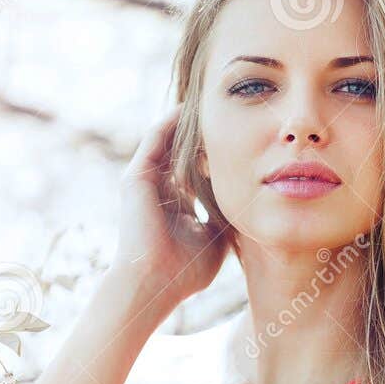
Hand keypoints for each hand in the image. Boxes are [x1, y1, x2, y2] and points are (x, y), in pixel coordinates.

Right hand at [110, 109, 229, 324]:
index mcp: (177, 205)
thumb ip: (226, 216)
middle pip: (182, 151)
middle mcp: (159, 190)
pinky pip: (155, 139)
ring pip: (168, 140)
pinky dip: (170, 123)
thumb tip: (249, 200)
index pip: (197, 170)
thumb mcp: (216, 238)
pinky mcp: (135, 177)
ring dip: (186, 122)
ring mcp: (145, 183)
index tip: (241, 138)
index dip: (216, 154)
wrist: (155, 282)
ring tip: (209, 101)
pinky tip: (188, 108)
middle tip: (228, 110)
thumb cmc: (185, 271)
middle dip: (202, 132)